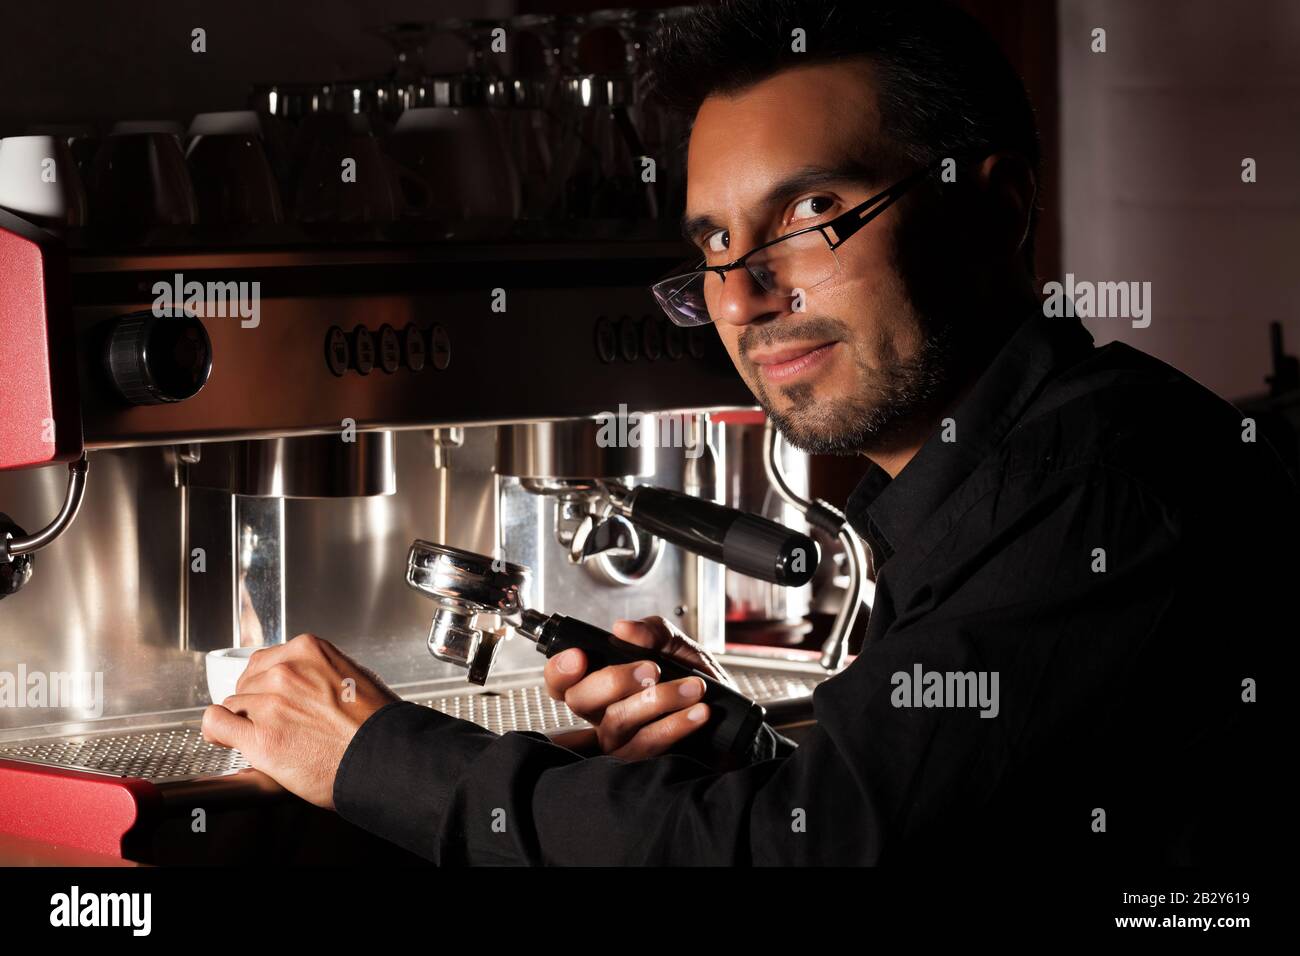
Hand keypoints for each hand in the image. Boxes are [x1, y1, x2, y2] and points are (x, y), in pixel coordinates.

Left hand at [200, 633, 400, 807]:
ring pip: (233, 705)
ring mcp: (270, 703)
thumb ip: (320, 673)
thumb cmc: (375, 725)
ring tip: (268, 738)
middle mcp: (285, 672)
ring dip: (244, 721)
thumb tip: (305, 683)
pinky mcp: (259, 737)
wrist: (382, 758)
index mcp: (308, 651)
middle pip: (247, 684)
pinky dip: (217, 731)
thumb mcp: (354, 676)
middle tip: (278, 723)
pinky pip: (217, 723)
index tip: (273, 698)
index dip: (267, 684)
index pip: (265, 662)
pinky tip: (224, 738)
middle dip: (256, 703)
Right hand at [543, 615, 734, 759]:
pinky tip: (697, 712)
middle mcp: (604, 716)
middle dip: (614, 680)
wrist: (733, 726)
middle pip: (581, 701)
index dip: (560, 670)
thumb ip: (654, 633)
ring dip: (658, 700)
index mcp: (604, 686)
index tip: (580, 656)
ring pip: (617, 722)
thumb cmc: (700, 687)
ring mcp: (620, 743)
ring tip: (692, 688)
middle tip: (651, 668)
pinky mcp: (641, 766)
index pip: (563, 682)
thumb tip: (624, 628)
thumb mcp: (680, 649)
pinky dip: (675, 725)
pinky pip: (647, 745)